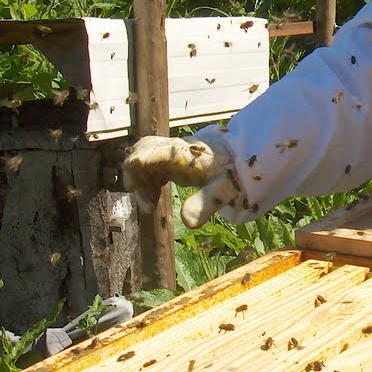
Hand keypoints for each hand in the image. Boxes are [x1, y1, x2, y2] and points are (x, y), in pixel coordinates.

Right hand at [121, 134, 245, 227]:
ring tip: (150, 206)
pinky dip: (146, 181)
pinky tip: (152, 199)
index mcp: (187, 153)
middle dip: (135, 170)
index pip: (159, 150)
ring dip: (140, 180)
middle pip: (145, 149)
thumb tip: (187, 223)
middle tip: (139, 196)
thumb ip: (206, 204)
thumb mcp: (224, 191)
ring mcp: (172, 152)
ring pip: (145, 157)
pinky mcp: (171, 159)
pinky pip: (151, 166)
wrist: (241, 158)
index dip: (142, 158)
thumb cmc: (234, 173)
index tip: (129, 168)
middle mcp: (176, 148)